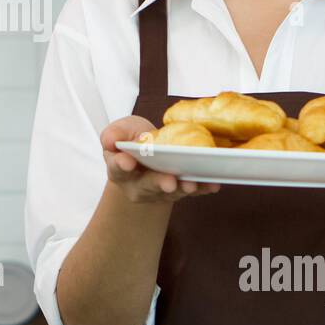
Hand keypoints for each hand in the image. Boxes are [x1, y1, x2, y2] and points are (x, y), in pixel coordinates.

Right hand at [101, 116, 221, 204]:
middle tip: (169, 182)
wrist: (149, 153)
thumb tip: (111, 140)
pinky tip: (213, 184)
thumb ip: (115, 134)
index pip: (118, 169)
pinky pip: (193, 191)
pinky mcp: (180, 190)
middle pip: (148, 187)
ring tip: (191, 183)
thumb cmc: (133, 140)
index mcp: (120, 170)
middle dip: (159, 183)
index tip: (127, 162)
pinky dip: (203, 188)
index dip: (122, 165)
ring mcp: (161, 191)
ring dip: (183, 188)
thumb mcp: (121, 131)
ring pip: (171, 192)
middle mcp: (139, 186)